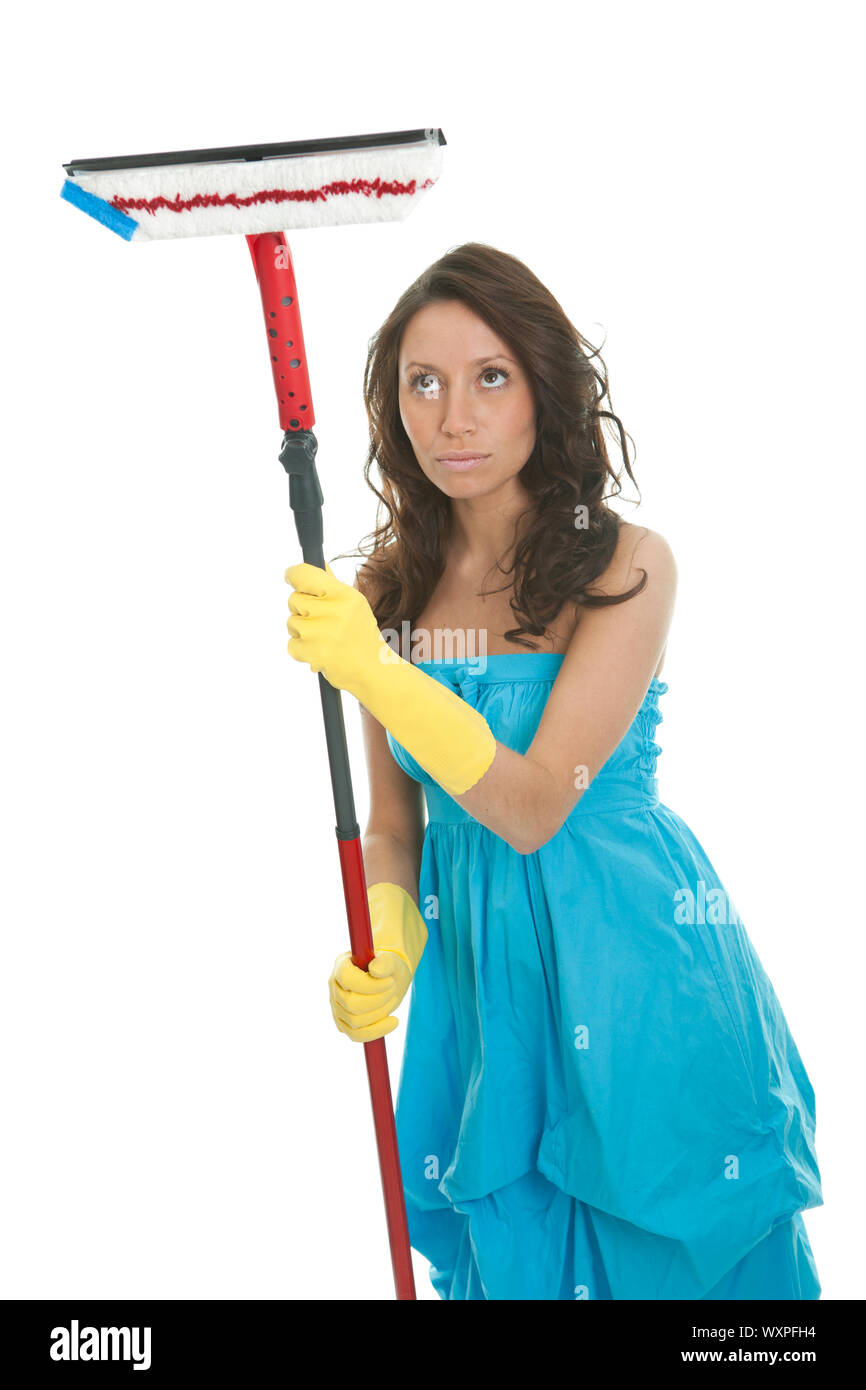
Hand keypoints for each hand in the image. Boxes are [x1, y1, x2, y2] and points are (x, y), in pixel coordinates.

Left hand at [285, 560, 397, 693]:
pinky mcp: (309, 651)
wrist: (370, 669)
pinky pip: (291, 643)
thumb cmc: (361, 633)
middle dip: (303, 609)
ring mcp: (318, 632)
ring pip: (291, 621)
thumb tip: (318, 562)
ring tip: (324, 638)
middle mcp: (331, 611)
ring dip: (302, 630)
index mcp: (343, 595)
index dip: (294, 574)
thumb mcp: (353, 604)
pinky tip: (320, 651)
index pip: (305, 575)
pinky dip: (302, 649)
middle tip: (321, 620)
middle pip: (294, 599)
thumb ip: (332, 583)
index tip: (290, 576)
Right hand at [328, 946, 410, 1042]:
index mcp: (342, 966)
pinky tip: (393, 1021)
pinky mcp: (344, 1023)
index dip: (370, 984)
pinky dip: (377, 1031)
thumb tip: (375, 970)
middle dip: (379, 999)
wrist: (390, 978)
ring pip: (355, 1022)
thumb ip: (385, 962)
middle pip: (351, 1004)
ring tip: (392, 1000)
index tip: (390, 981)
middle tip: (392, 989)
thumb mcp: (392, 960)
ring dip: (380, 1013)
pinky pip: (356, 1035)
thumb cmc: (389, 967)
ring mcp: (337, 1007)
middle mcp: (335, 987)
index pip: (347, 979)